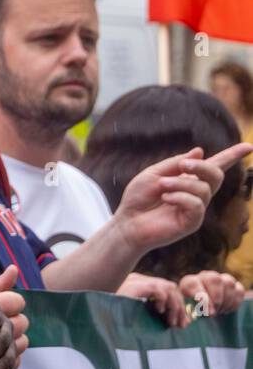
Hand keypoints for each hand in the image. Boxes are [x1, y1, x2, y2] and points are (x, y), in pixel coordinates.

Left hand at [114, 145, 252, 253]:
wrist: (127, 222)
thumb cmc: (139, 198)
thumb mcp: (154, 174)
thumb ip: (175, 163)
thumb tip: (200, 151)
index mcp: (189, 179)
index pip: (215, 165)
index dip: (232, 155)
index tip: (249, 146)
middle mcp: (197, 194)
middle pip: (216, 174)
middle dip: (202, 167)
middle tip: (183, 165)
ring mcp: (196, 209)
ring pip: (204, 189)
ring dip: (181, 183)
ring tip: (162, 186)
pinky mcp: (192, 222)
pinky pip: (196, 205)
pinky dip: (180, 197)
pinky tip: (166, 198)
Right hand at [117, 272, 187, 327]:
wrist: (98, 324)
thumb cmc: (115, 326)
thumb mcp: (141, 319)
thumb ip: (158, 316)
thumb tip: (184, 321)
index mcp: (137, 286)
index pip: (166, 289)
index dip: (177, 306)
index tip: (181, 323)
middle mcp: (136, 280)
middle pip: (170, 286)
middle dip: (179, 307)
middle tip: (181, 325)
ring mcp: (134, 282)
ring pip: (168, 287)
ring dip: (175, 306)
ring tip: (171, 322)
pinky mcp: (133, 286)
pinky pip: (158, 289)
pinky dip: (163, 301)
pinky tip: (158, 312)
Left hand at [178, 270, 246, 315]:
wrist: (207, 310)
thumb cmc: (194, 311)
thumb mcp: (187, 312)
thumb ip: (186, 315)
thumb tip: (186, 322)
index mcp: (190, 282)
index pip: (193, 284)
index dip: (201, 298)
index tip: (208, 312)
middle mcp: (205, 277)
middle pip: (213, 279)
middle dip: (216, 298)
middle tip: (214, 313)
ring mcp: (221, 280)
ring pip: (228, 283)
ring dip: (226, 301)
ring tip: (219, 311)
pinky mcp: (234, 286)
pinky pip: (239, 290)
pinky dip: (235, 302)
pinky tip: (226, 310)